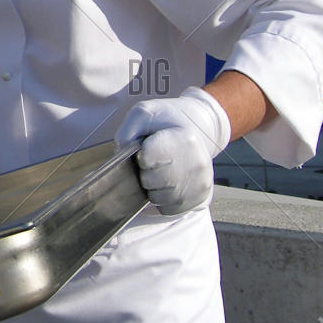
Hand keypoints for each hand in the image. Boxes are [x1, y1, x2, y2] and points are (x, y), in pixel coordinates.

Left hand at [116, 86, 230, 216]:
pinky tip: (168, 183)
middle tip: (154, 161)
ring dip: (152, 187)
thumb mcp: (144, 114)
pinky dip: (162, 199)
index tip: (147, 149)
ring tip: (162, 170)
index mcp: (184, 140)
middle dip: (145, 172)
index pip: (147, 160)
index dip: (141, 156)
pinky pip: (168, 209)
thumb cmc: (167, 121)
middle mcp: (197, 163)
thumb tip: (121, 154)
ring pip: (157, 198)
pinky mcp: (201, 198)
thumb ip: (128, 130)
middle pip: (150, 181)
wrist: (201, 126)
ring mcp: (200, 183)